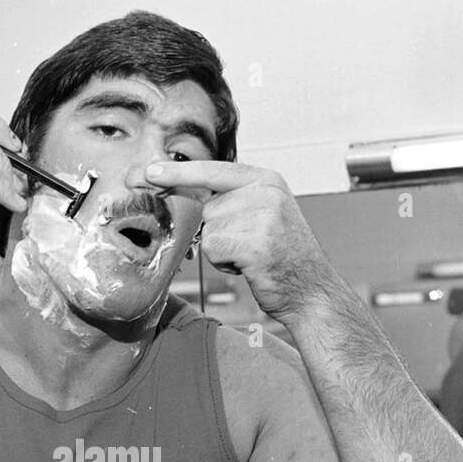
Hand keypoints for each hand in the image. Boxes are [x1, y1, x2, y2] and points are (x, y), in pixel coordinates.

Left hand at [145, 160, 328, 320]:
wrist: (312, 291)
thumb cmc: (284, 257)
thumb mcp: (264, 214)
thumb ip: (233, 199)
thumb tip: (186, 193)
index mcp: (267, 179)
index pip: (212, 170)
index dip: (178, 173)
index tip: (150, 172)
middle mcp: (265, 192)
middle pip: (207, 207)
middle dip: (217, 231)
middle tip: (248, 246)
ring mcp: (262, 216)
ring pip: (208, 231)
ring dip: (222, 251)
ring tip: (252, 256)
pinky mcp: (254, 242)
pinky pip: (213, 249)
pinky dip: (224, 264)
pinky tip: (250, 266)